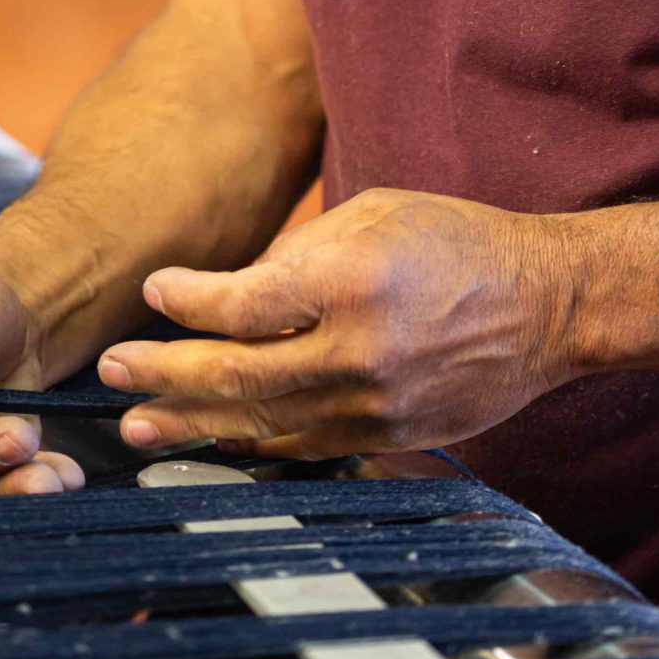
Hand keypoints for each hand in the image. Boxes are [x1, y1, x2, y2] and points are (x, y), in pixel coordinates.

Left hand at [97, 188, 575, 460]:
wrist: (546, 304)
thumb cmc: (455, 241)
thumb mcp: (373, 211)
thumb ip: (295, 253)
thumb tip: (229, 292)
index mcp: (350, 278)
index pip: (241, 304)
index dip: (185, 302)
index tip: (153, 293)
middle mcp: (357, 348)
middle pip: (235, 372)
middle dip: (162, 373)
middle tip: (112, 371)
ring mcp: (373, 403)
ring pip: (260, 421)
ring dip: (190, 424)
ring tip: (136, 426)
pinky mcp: (387, 435)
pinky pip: (302, 446)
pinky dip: (250, 443)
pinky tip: (211, 439)